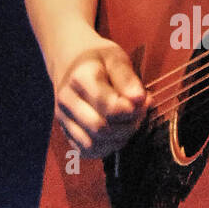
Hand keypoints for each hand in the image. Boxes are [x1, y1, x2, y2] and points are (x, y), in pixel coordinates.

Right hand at [54, 38, 149, 158]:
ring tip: (130, 123)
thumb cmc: (97, 58)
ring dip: (118, 139)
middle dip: (127, 126)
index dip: (130, 109)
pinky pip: (86, 151)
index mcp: (79, 78)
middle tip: (140, 113)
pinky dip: (106, 148)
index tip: (145, 101)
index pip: (106, 104)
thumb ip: (127, 78)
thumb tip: (140, 100)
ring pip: (93, 144)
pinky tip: (118, 134)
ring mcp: (64, 118)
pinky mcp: (66, 131)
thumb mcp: (115, 57)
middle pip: (100, 128)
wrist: (69, 60)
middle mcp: (67, 100)